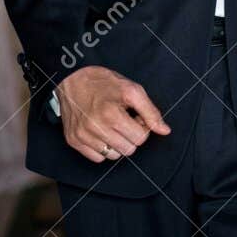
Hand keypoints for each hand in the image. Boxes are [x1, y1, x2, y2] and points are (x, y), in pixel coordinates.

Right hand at [55, 65, 170, 162]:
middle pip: (129, 149)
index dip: (142, 126)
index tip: (135, 116)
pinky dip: (103, 148)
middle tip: (124, 121)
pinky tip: (102, 133)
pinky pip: (97, 158)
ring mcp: (82, 136)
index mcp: (111, 114)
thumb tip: (165, 130)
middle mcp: (95, 128)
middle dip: (131, 136)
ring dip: (117, 143)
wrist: (72, 79)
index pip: (140, 138)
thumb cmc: (104, 83)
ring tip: (113, 126)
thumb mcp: (132, 90)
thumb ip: (151, 111)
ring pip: (113, 156)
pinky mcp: (73, 140)